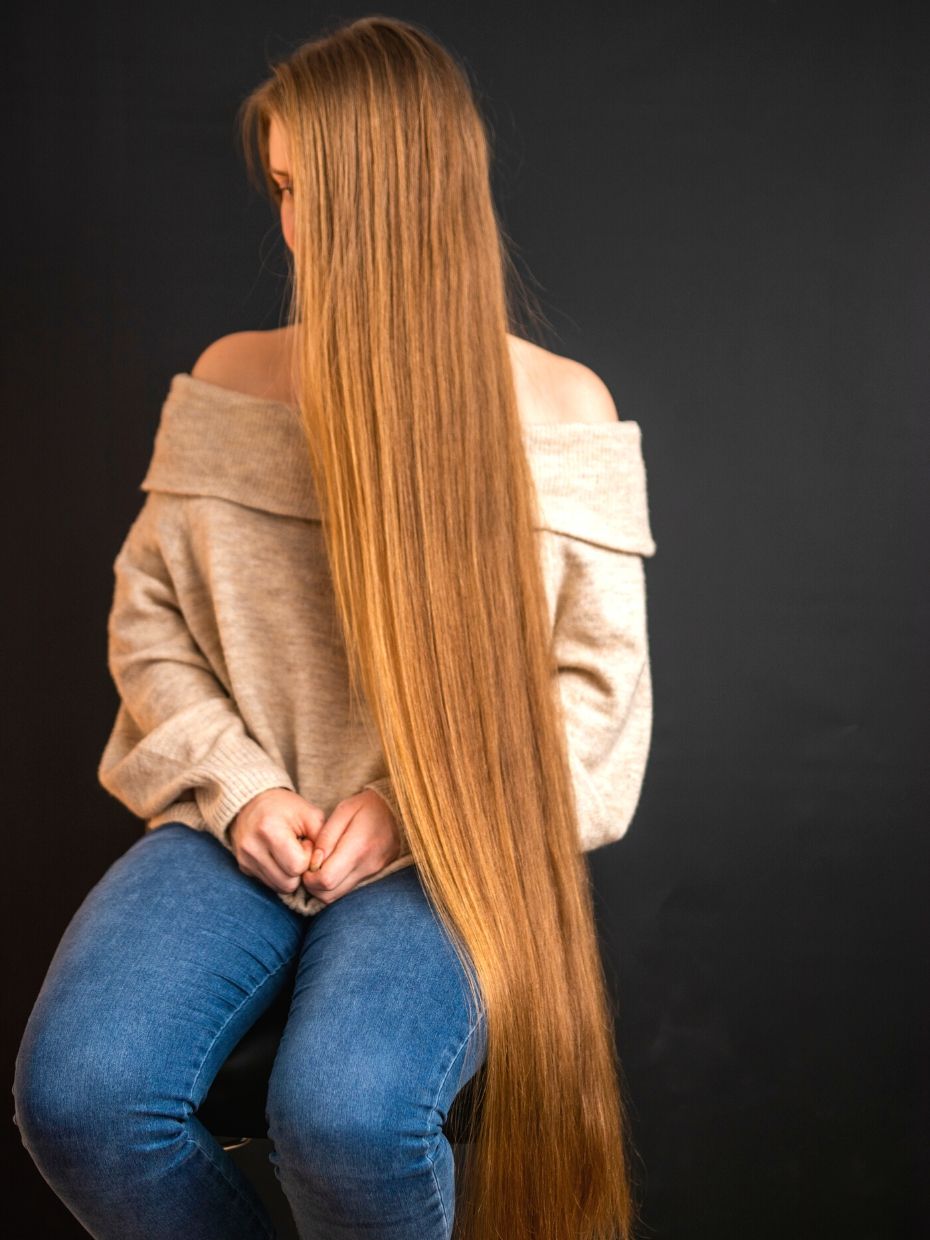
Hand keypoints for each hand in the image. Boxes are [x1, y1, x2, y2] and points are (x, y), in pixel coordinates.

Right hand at [229, 787, 322, 894]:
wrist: (252, 803)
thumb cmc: (286, 808)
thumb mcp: (309, 814)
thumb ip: (322, 839)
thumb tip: (321, 867)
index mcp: (269, 829)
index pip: (297, 866)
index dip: (307, 857)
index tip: (305, 842)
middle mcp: (252, 847)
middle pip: (288, 883)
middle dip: (299, 870)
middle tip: (298, 850)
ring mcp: (245, 859)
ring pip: (279, 888)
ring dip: (289, 875)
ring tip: (288, 854)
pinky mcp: (243, 867)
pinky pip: (269, 884)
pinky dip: (279, 875)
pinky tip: (278, 857)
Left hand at [301, 787, 402, 905]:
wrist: (398, 809)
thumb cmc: (367, 806)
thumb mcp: (343, 810)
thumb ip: (326, 836)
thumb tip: (314, 862)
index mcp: (358, 846)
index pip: (326, 879)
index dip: (309, 877)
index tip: (307, 864)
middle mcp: (367, 865)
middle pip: (329, 894)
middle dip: (313, 885)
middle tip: (311, 867)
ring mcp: (373, 873)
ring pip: (338, 896)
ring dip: (323, 887)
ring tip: (322, 866)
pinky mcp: (374, 875)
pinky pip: (348, 889)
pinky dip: (336, 884)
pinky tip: (334, 867)